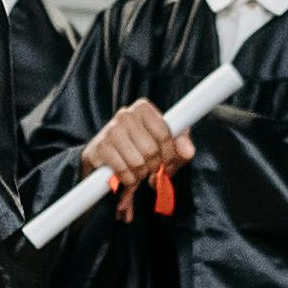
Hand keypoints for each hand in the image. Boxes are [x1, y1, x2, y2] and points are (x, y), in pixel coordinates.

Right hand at [82, 97, 190, 212]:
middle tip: (150, 168)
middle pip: (151, 150)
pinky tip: (126, 175)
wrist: (105, 161)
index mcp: (143, 108)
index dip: (169, 154)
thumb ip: (181, 146)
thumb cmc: (139, 150)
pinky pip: (123, 171)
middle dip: (154, 166)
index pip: (165, 134)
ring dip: (141, 174)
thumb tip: (188, 151)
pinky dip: (128, 180)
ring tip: (138, 171)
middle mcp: (125, 114)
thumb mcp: (165, 145)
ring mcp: (109, 130)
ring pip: (138, 162)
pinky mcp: (99, 148)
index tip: (166, 161)